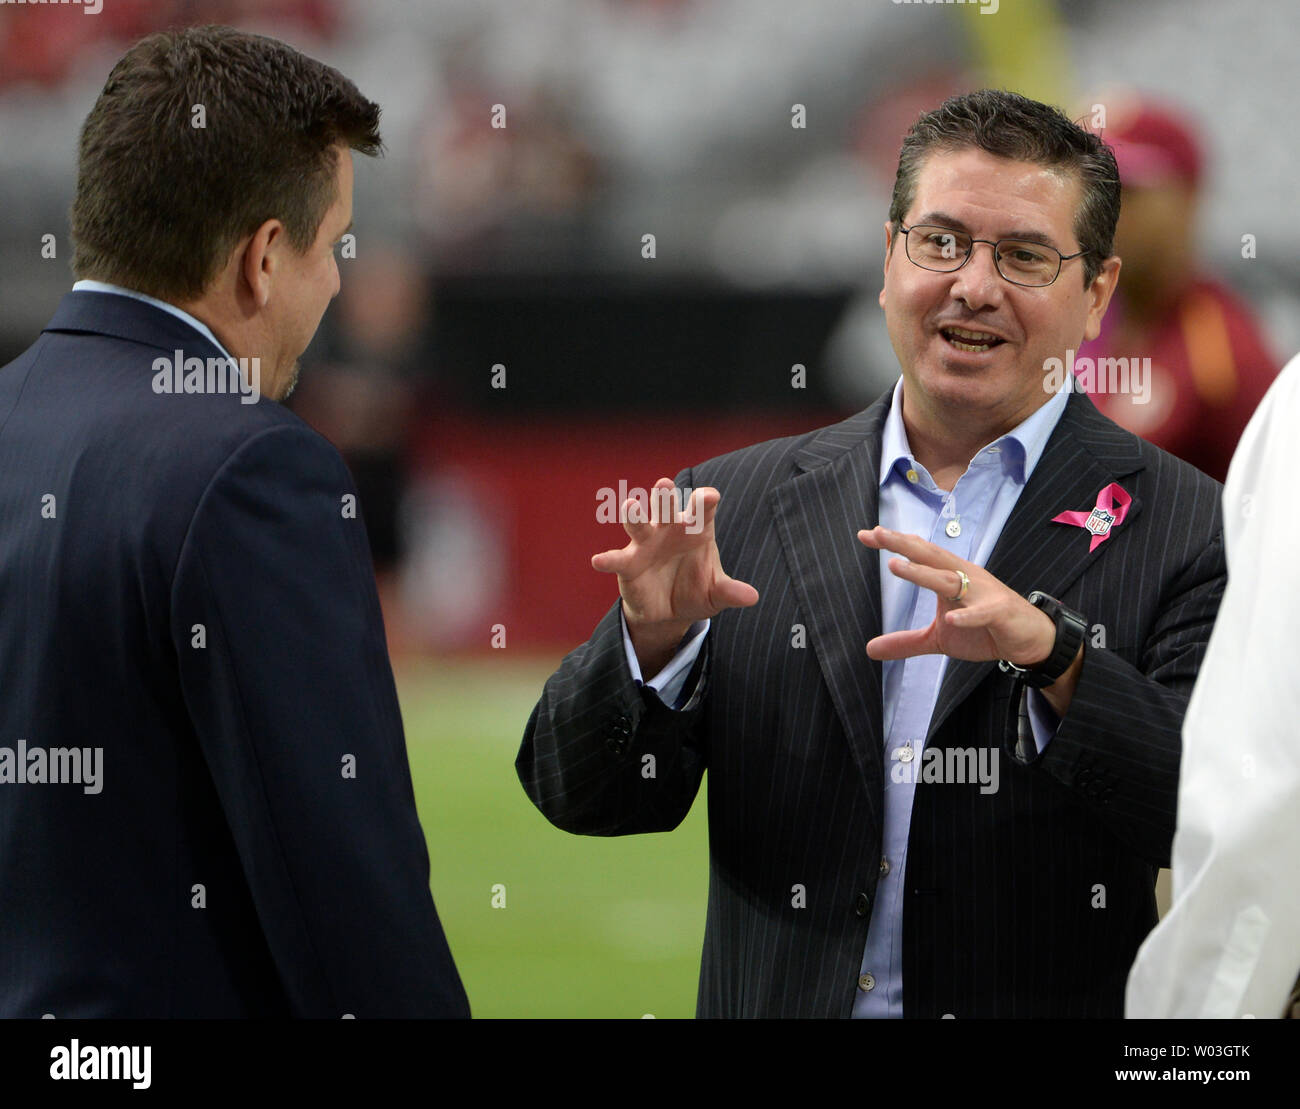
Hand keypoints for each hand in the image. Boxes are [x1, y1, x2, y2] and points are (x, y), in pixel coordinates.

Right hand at [594, 477, 758, 673]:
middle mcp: (669, 529)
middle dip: (665, 497)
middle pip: (667, 508)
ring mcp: (646, 544)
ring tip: (630, 506)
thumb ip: (730, 592)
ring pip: (639, 524)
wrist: (669, 611)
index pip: (702, 510)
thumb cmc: (695, 590)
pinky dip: (608, 560)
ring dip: (634, 515)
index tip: (709, 497)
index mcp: (696, 528)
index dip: (705, 502)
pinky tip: (598, 561)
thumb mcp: (715, 594)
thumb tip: (752, 597)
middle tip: (664, 484)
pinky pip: (617, 559)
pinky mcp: (628, 564)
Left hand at [857, 526, 1055, 666]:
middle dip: (903, 544)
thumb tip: (869, 650)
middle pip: (930, 556)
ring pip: (950, 579)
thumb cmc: (985, 629)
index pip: (919, 554)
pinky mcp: (999, 612)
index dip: (895, 543)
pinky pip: (981, 612)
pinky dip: (968, 614)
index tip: (866, 534)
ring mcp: (983, 593)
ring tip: (896, 566)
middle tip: (877, 534)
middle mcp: (964, 577)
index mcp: (950, 575)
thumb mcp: (938, 638)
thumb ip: (905, 641)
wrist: (1030, 639)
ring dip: (923, 573)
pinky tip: (952, 618)